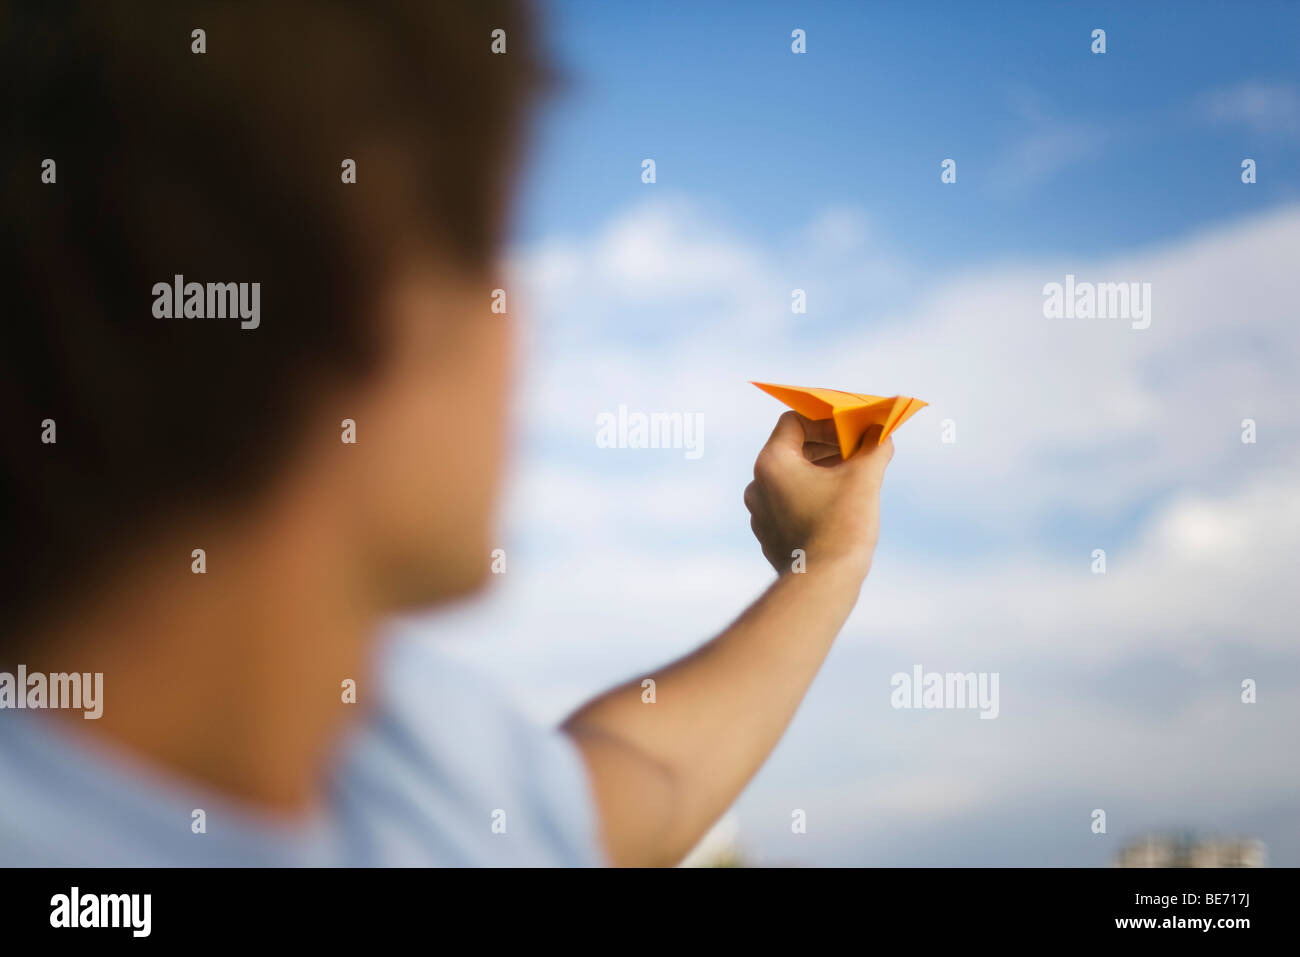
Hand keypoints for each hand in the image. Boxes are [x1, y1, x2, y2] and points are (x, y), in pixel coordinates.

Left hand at [743, 411, 892, 578]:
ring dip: (822, 471)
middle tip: (860, 450)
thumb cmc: (841, 526)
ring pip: (792, 478)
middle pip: (793, 450)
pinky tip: (840, 505)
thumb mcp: (864, 478)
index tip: (853, 431)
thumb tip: (883, 434)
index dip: (826, 421)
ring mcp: (760, 514)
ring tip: (854, 476)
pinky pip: (790, 504)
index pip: (794, 423)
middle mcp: (757, 486)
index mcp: (771, 463)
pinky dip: (813, 496)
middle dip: (829, 447)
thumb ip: (874, 448)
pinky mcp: (770, 536)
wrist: (822, 584)